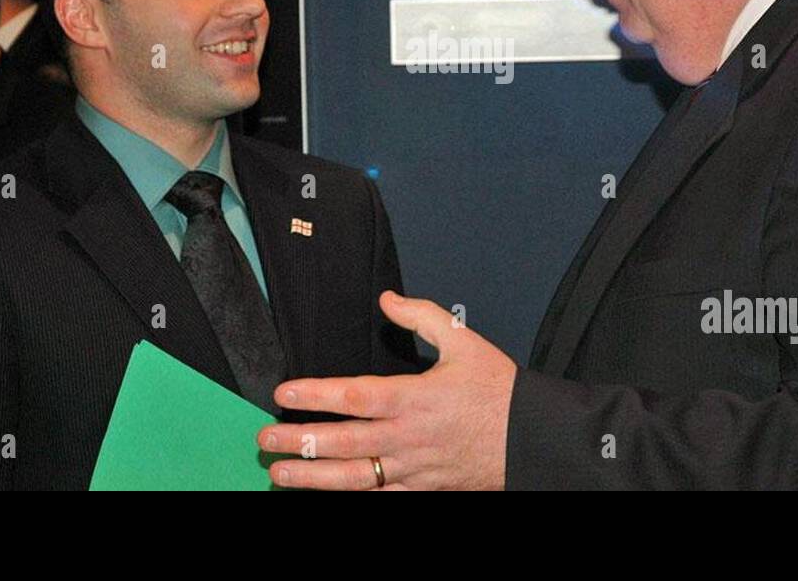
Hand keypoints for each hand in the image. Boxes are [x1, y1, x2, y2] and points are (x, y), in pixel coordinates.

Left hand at [257, 291, 517, 489]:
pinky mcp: (425, 489)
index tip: (284, 393)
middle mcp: (408, 436)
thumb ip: (420, 316)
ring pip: (354, 477)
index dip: (314, 394)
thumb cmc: (500, 391)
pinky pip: (383, 498)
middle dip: (299, 440)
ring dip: (312, 476)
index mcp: (415, 397)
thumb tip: (387, 299)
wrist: (533, 439)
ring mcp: (414, 468)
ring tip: (279, 473)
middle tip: (264, 438)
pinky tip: (327, 495)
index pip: (353, 395)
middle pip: (343, 441)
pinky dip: (353, 498)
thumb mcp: (463, 341)